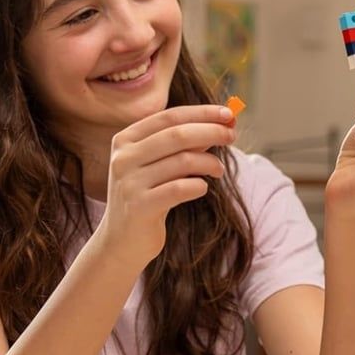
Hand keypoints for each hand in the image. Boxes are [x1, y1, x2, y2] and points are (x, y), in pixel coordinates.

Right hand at [100, 104, 236, 266]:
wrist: (122, 240)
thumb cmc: (148, 195)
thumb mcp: (161, 165)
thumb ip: (185, 144)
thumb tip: (222, 122)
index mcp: (126, 139)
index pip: (169, 117)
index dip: (201, 113)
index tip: (228, 114)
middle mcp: (123, 157)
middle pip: (177, 135)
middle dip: (211, 132)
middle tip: (232, 136)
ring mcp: (129, 182)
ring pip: (182, 161)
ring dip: (209, 162)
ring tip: (219, 170)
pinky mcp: (140, 206)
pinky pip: (180, 189)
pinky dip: (198, 186)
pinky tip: (202, 188)